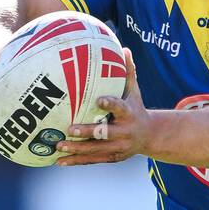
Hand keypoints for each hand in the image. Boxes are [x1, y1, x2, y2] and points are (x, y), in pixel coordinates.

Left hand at [57, 49, 148, 165]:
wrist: (150, 136)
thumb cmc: (135, 108)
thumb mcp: (135, 91)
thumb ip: (128, 72)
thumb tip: (124, 48)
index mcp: (130, 114)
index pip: (120, 108)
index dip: (110, 104)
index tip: (99, 100)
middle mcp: (125, 133)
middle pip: (105, 133)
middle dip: (88, 132)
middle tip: (70, 128)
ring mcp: (119, 147)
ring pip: (96, 150)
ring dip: (77, 149)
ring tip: (58, 146)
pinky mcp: (112, 157)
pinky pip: (92, 160)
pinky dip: (76, 161)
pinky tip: (60, 161)